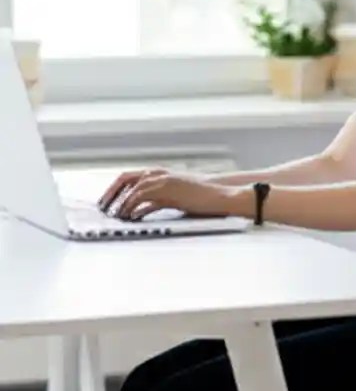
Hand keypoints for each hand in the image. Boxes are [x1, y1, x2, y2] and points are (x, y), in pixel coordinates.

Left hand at [98, 168, 237, 220]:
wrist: (219, 195)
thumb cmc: (199, 197)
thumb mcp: (173, 197)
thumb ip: (154, 200)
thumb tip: (136, 211)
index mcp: (159, 173)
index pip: (128, 177)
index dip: (114, 189)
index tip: (105, 202)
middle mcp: (159, 175)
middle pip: (125, 179)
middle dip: (111, 193)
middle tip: (102, 208)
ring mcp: (164, 182)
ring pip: (133, 189)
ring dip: (121, 203)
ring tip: (115, 216)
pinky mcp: (169, 192)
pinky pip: (144, 199)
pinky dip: (134, 208)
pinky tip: (130, 217)